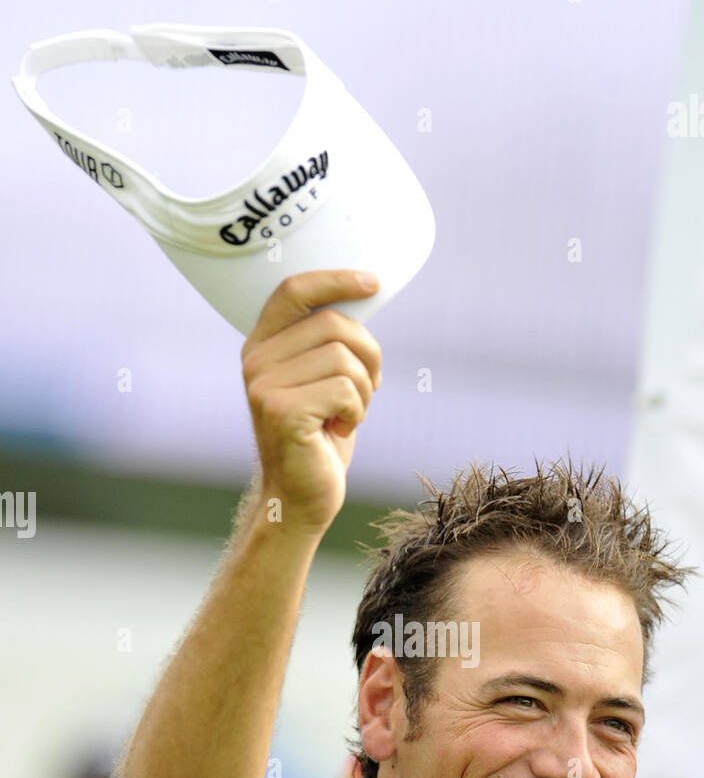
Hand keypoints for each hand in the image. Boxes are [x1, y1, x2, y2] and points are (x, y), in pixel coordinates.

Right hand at [240, 269, 382, 533]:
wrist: (300, 497)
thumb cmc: (319, 438)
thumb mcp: (322, 381)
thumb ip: (329, 342)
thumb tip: (366, 296)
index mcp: (262, 346)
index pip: (295, 291)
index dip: (336, 279)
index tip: (374, 283)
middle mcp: (256, 361)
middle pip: (334, 324)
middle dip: (368, 356)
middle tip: (368, 389)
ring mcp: (265, 386)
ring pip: (344, 358)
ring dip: (364, 390)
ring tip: (349, 414)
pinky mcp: (283, 412)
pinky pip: (345, 389)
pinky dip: (357, 411)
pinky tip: (341, 429)